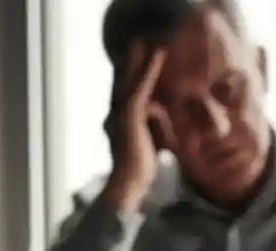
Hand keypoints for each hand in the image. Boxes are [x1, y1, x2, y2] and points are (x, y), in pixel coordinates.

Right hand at [102, 42, 173, 212]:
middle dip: (130, 63)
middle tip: (136, 43)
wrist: (129, 184)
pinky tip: (156, 57)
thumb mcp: (151, 143)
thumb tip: (159, 117)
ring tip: (146, 43)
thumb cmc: (140, 170)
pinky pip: (140, 88)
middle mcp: (116, 114)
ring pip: (130, 81)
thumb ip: (153, 128)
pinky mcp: (129, 116)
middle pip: (123, 81)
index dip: (131, 77)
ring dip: (139, 61)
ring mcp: (121, 114)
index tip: (137, 61)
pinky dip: (148, 71)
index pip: (125, 94)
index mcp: (119, 121)